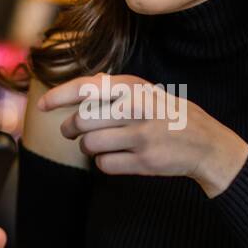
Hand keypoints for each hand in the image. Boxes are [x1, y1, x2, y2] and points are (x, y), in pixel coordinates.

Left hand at [38, 73, 247, 196]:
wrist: (206, 144)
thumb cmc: (170, 116)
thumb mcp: (148, 92)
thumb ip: (118, 89)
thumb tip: (86, 83)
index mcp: (134, 87)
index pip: (86, 88)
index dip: (59, 97)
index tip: (41, 106)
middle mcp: (136, 108)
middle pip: (82, 120)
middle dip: (69, 129)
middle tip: (71, 132)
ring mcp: (141, 135)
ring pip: (90, 144)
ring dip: (86, 147)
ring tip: (96, 144)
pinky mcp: (144, 161)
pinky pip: (105, 164)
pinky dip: (103, 163)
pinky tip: (115, 157)